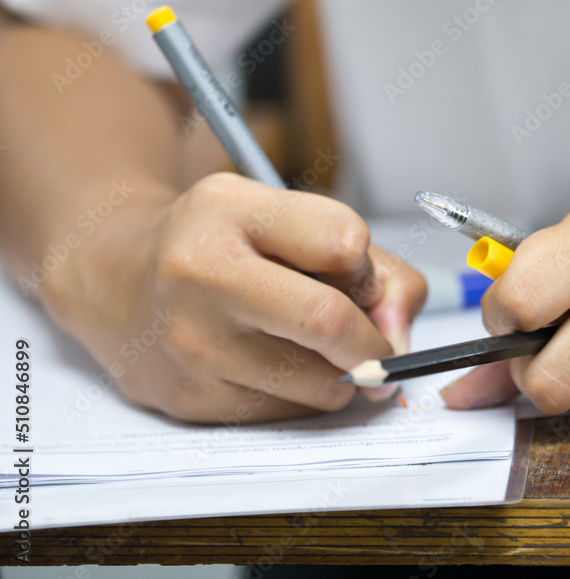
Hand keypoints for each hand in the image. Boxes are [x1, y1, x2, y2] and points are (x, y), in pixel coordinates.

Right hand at [47, 172, 425, 422]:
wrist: (116, 280)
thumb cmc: (222, 245)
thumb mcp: (288, 220)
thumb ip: (373, 267)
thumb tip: (399, 343)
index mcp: (231, 209)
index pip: (345, 243)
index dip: (366, 268)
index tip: (356, 278)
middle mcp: (201, 274)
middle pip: (330, 322)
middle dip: (374, 343)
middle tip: (376, 346)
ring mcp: (191, 343)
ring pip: (322, 383)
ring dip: (341, 373)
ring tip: (308, 346)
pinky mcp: (192, 400)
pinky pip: (290, 413)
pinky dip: (304, 395)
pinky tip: (271, 365)